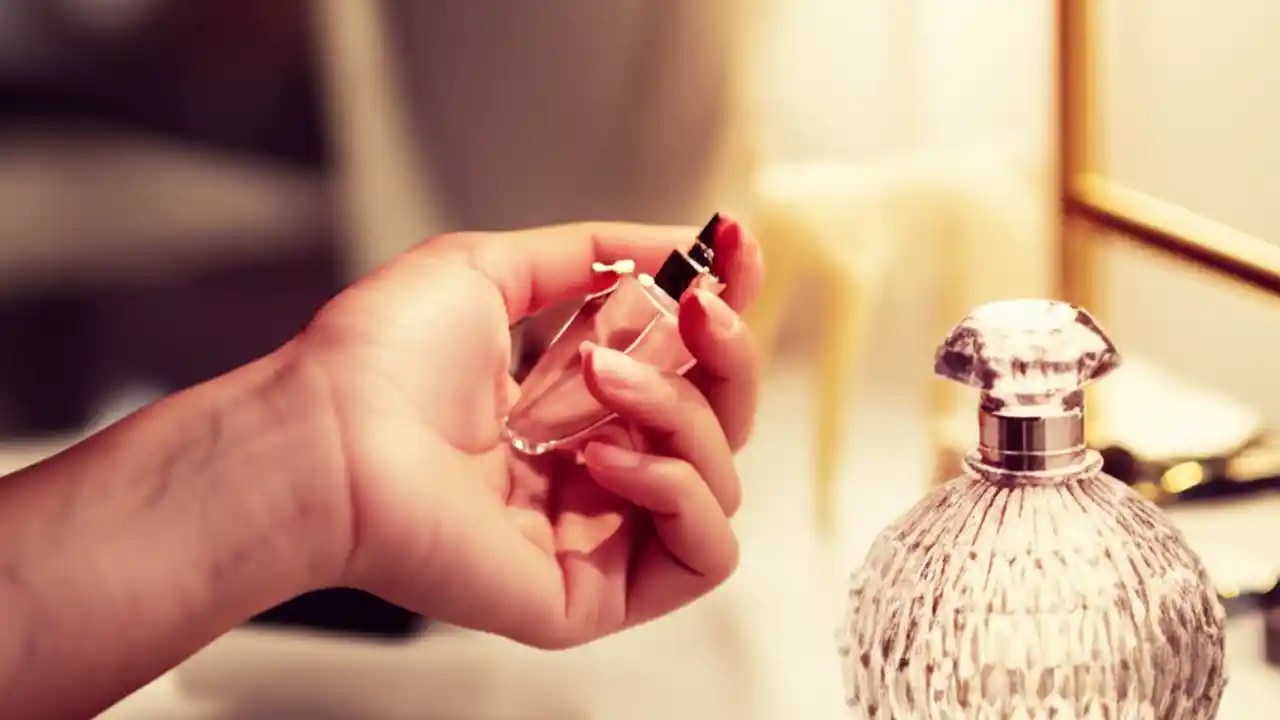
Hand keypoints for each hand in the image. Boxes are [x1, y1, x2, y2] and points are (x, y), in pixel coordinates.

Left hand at [291, 217, 763, 647]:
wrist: (327, 441)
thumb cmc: (377, 363)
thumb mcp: (488, 269)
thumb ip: (592, 253)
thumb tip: (684, 244)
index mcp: (571, 409)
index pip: (687, 371)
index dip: (723, 314)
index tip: (734, 251)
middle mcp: (592, 472)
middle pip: (721, 424)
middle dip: (728, 355)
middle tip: (696, 309)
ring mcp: (597, 535)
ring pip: (718, 481)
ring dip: (680, 413)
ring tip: (599, 382)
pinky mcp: (595, 593)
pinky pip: (704, 553)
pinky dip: (679, 492)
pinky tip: (611, 459)